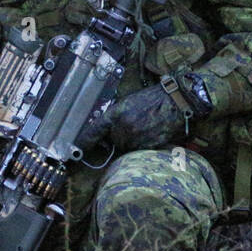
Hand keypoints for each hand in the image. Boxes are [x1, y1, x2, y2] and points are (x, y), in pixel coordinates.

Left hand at [77, 77, 210, 152]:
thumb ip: (114, 118)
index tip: (75, 151)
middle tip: (134, 124)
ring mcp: (135, 138)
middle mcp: (122, 128)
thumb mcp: (126, 103)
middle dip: (119, 137)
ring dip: (132, 142)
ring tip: (145, 127)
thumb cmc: (152, 99)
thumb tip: (106, 132)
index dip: (84, 142)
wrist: (175, 101)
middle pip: (113, 142)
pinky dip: (144, 145)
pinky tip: (152, 132)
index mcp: (114, 115)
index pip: (93, 132)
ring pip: (127, 147)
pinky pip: (140, 150)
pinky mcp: (148, 146)